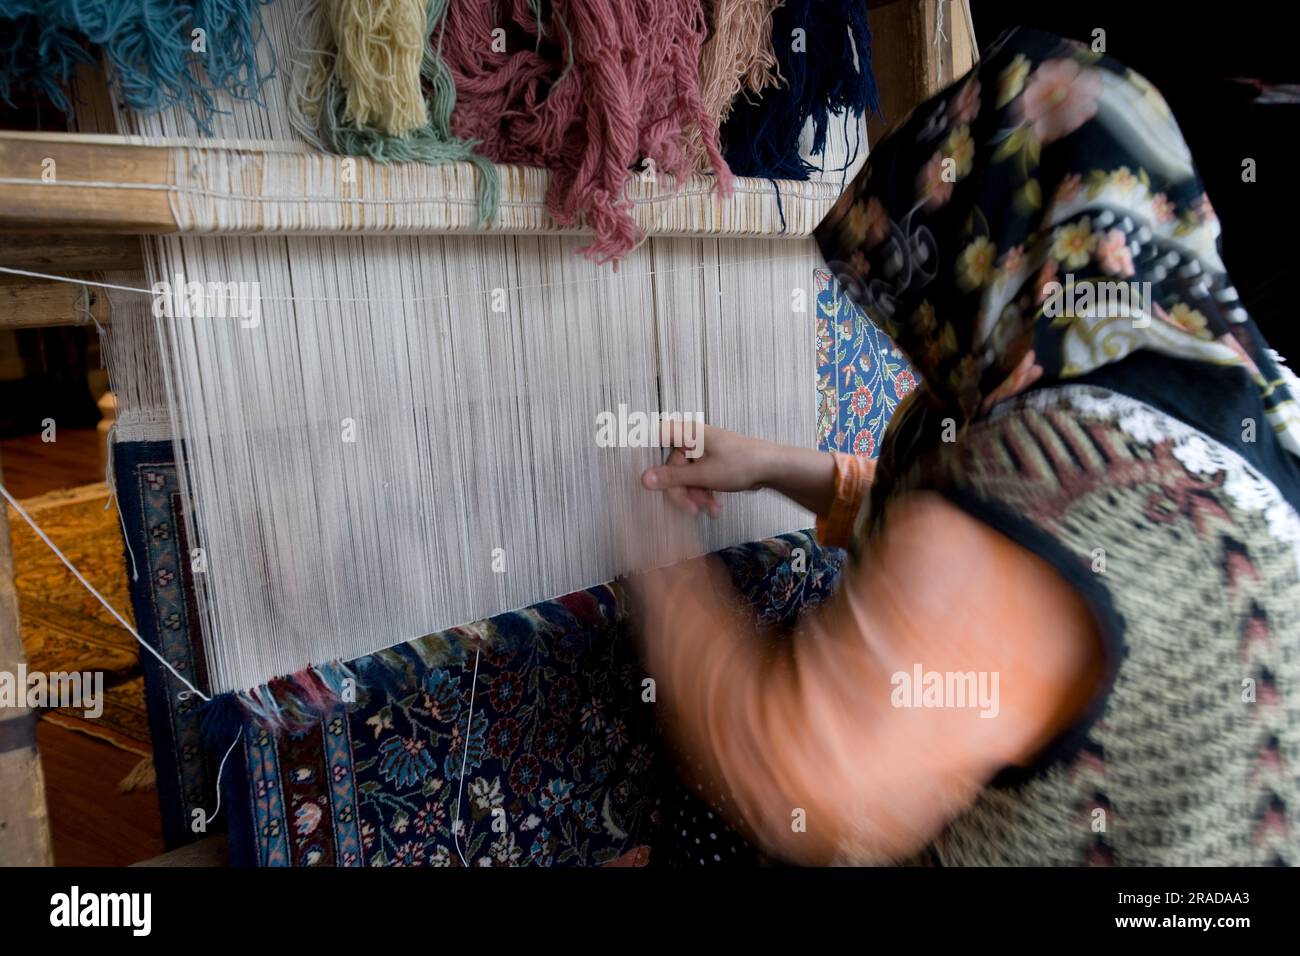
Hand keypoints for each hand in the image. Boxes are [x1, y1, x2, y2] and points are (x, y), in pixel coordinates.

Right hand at [640, 423, 774, 517]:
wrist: (772, 468)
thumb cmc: (740, 464)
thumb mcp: (703, 475)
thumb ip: (672, 478)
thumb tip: (644, 479)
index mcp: (689, 434)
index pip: (655, 433)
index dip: (639, 442)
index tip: (624, 447)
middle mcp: (693, 440)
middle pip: (673, 467)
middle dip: (682, 491)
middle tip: (691, 510)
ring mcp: (703, 452)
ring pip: (687, 476)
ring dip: (696, 496)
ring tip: (710, 510)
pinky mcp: (712, 463)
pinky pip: (699, 479)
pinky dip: (704, 493)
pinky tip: (715, 507)